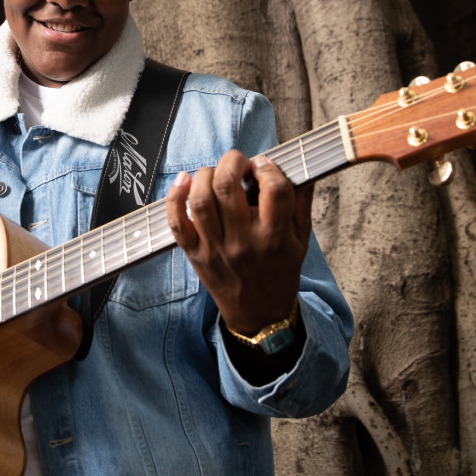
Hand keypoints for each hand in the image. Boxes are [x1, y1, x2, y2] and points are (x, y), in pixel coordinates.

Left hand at [165, 150, 312, 336]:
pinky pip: (177, 222)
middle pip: (228, 186)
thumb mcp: (301, 239)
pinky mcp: (195, 254)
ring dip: (205, 174)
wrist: (258, 313)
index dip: (268, 168)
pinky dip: (175, 197)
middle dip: (232, 162)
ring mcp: (216, 248)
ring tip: (216, 174)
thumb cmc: (280, 272)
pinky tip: (183, 181)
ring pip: (201, 199)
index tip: (263, 165)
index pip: (274, 189)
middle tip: (238, 163)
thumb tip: (300, 167)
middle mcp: (244, 242)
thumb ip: (300, 201)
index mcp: (274, 237)